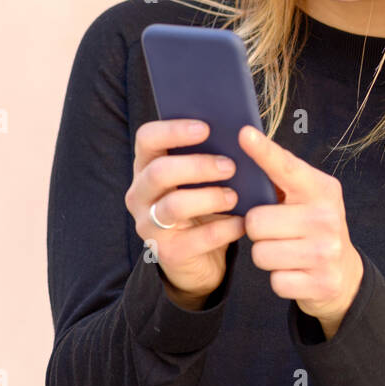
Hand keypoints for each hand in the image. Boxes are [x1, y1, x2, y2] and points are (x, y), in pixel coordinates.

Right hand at [125, 119, 245, 308]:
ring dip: (209, 197)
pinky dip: (224, 229)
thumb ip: (214, 154)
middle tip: (231, 166)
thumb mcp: (204, 178)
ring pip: (174, 205)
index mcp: (147, 166)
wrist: (202, 257)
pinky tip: (242, 222)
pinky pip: (196, 239)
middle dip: (198, 166)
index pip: (146, 138)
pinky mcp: (167, 253)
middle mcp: (140, 194)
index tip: (206, 128)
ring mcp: (149, 225)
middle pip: (159, 172)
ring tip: (235, 196)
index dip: (173, 130)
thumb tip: (244, 132)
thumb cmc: (206, 203)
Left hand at [237, 125, 363, 331]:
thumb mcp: (307, 198)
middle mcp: (327, 217)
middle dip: (258, 230)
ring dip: (266, 255)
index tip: (243, 134)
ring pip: (261, 253)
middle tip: (277, 231)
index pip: (285, 167)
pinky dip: (279, 278)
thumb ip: (281, 180)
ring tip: (286, 251)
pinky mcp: (321, 282)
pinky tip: (295, 271)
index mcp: (321, 189)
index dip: (263, 151)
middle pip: (257, 221)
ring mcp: (326, 251)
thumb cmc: (313, 227)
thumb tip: (245, 147)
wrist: (344, 273)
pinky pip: (274, 280)